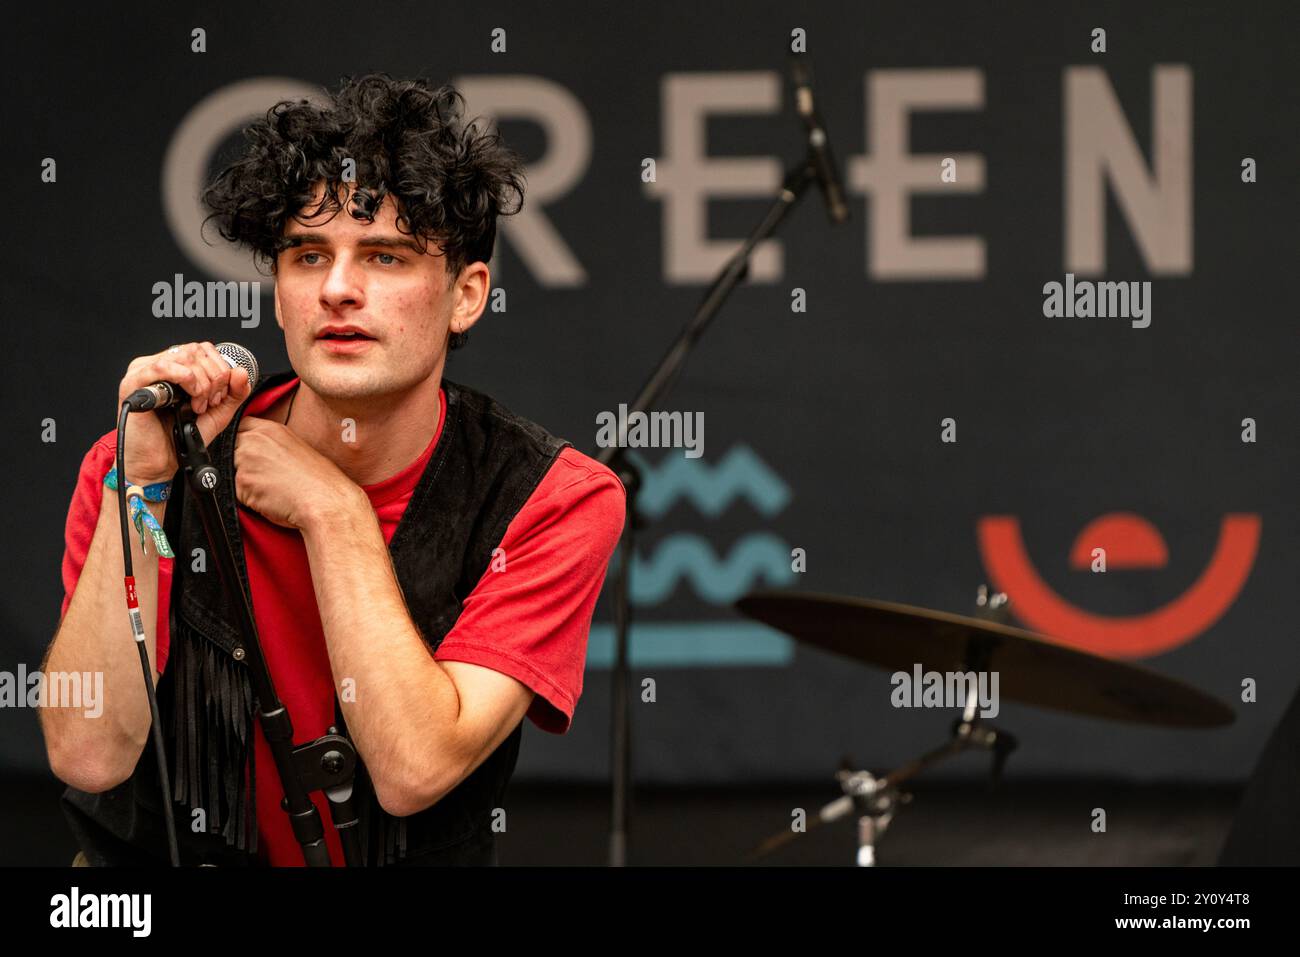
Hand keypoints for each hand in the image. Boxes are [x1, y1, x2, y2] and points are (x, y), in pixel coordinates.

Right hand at [117, 342, 251, 484]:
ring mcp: (144, 372)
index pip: (203, 349)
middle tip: (210, 403)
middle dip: (214, 378)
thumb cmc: (181, 437)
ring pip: (184, 356)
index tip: (221, 395)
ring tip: (198, 406)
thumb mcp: (218, 413)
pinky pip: (162, 366)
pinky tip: (189, 399)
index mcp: (175, 368)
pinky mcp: (133, 383)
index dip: (220, 369)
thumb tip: (240, 371)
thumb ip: (234, 393)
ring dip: (201, 383)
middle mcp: (159, 366)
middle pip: (196, 351)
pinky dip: (185, 380)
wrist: (162, 461)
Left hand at [233, 417, 363, 529]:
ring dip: (242, 482)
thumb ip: (271, 444)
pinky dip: (247, 498)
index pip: (239, 427)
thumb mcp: (295, 448)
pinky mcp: (243, 481)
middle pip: (229, 449)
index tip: (251, 456)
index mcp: (270, 429)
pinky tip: (268, 499)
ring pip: (229, 471)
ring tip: (270, 489)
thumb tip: (257, 454)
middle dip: (238, 463)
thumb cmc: (319, 480)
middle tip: (264, 477)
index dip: (241, 442)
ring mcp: (245, 459)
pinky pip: (234, 492)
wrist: (326, 499)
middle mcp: (254, 439)